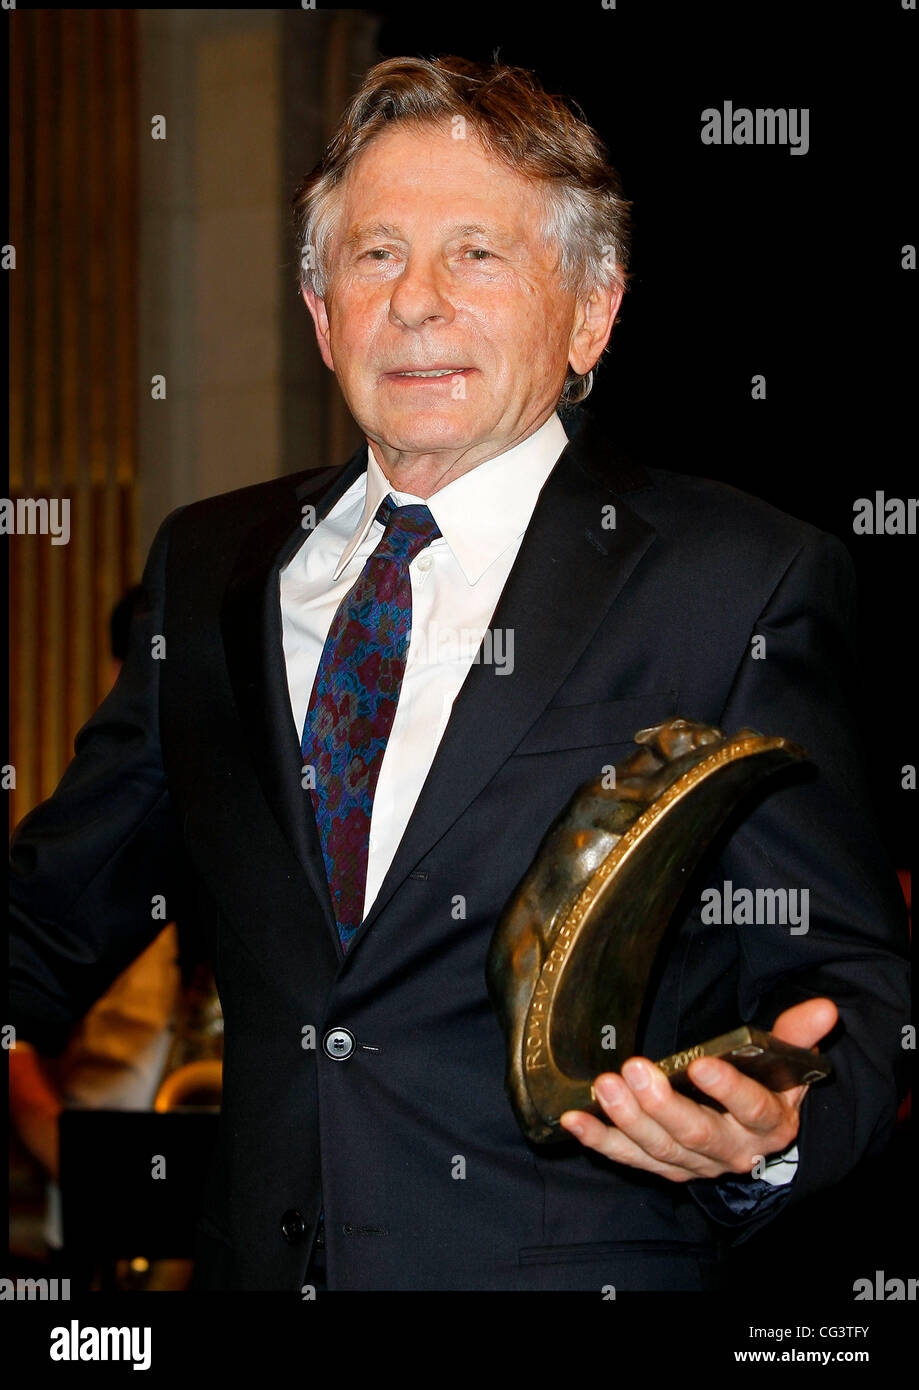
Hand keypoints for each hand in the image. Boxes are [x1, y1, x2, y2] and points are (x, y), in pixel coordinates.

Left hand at [558, 998, 836, 1182]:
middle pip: (696, 1134)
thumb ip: (797, 1035)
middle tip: (634, 1071)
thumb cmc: (769, 1087)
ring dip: (627, 1120)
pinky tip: (575, 1120)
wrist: (758, 1140)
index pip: (751, 1109)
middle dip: (662, 1105)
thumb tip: (824, 1008)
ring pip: (659, 1150)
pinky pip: (629, 1157)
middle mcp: (732, 1151)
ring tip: (605, 1086)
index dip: (727, 1090)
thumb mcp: (787, 1064)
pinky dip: (601, 1140)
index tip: (701, 1064)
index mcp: (769, 1124)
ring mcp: (694, 1164)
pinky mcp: (663, 1166)